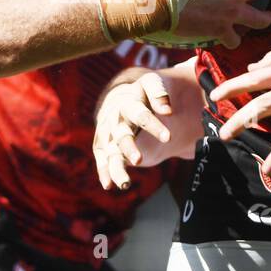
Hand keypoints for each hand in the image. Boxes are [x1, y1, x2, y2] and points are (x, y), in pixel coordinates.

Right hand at [93, 72, 176, 190]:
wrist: (123, 99)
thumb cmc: (143, 93)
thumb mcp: (152, 84)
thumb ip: (159, 93)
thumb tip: (167, 110)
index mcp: (127, 103)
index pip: (139, 114)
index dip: (152, 125)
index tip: (167, 138)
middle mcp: (114, 119)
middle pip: (121, 135)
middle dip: (129, 148)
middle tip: (139, 161)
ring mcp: (108, 134)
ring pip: (110, 152)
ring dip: (115, 168)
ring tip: (125, 184)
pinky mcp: (104, 147)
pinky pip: (103, 160)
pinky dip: (104, 172)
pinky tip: (108, 185)